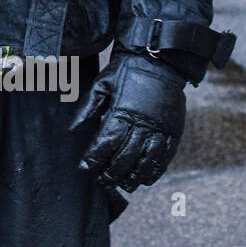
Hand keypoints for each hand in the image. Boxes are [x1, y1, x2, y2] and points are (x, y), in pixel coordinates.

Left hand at [71, 52, 186, 192]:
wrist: (157, 60)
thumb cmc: (125, 71)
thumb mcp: (101, 85)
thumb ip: (87, 108)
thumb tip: (73, 129)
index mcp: (120, 113)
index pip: (105, 143)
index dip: (94, 158)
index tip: (85, 168)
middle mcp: (141, 124)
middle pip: (124, 156)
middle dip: (112, 173)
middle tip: (103, 183)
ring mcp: (159, 128)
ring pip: (145, 160)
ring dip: (134, 176)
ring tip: (124, 185)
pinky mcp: (173, 130)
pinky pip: (165, 155)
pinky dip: (156, 170)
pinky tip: (148, 179)